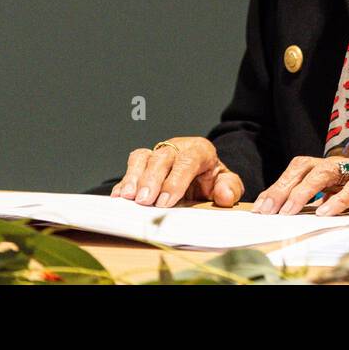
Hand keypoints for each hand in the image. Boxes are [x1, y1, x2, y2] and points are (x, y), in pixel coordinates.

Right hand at [111, 136, 243, 208]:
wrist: (202, 173)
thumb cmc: (212, 179)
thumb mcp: (226, 183)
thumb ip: (229, 188)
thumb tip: (225, 196)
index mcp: (199, 150)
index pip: (187, 161)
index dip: (175, 181)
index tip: (165, 201)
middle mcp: (176, 148)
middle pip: (161, 158)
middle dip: (151, 180)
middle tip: (144, 201)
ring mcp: (158, 154)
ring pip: (143, 157)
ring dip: (133, 177)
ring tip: (127, 197)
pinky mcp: (144, 163)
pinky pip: (132, 166)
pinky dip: (124, 181)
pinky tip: (119, 196)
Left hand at [253, 156, 348, 216]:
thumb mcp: (333, 198)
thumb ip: (312, 201)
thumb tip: (279, 211)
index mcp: (325, 166)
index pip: (296, 169)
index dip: (278, 185)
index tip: (261, 206)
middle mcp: (338, 163)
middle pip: (305, 167)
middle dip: (284, 188)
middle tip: (269, 210)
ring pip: (325, 172)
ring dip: (304, 192)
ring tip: (289, 211)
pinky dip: (337, 201)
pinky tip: (323, 213)